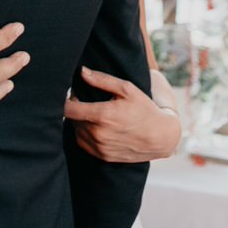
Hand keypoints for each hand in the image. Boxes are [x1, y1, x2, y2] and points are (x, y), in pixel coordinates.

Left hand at [64, 66, 180, 161]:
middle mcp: (98, 133)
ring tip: (93, 114)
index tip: (75, 94)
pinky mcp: (102, 156)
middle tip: (86, 101)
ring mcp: (100, 147)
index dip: (67, 100)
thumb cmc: (144, 109)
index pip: (68, 109)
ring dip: (79, 122)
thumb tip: (81, 72)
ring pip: (76, 131)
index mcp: (102, 115)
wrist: (160, 137)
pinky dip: (84, 134)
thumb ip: (102, 80)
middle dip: (75, 109)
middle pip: (71, 119)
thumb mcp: (127, 89)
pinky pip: (82, 143)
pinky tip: (96, 126)